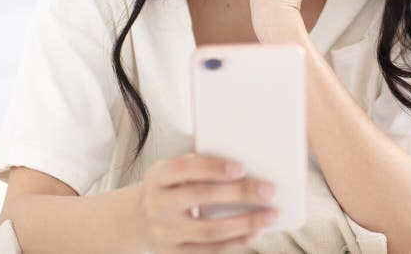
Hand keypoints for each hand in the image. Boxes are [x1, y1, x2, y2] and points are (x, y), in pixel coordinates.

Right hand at [136, 152, 277, 252]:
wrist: (139, 221)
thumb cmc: (171, 187)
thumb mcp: (175, 170)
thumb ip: (201, 164)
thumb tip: (246, 165)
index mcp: (158, 176)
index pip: (185, 168)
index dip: (213, 167)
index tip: (242, 168)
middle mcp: (158, 204)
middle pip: (201, 197)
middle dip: (239, 193)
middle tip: (269, 190)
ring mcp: (164, 233)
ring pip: (209, 230)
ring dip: (245, 223)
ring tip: (270, 215)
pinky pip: (209, 251)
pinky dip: (235, 241)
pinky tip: (254, 231)